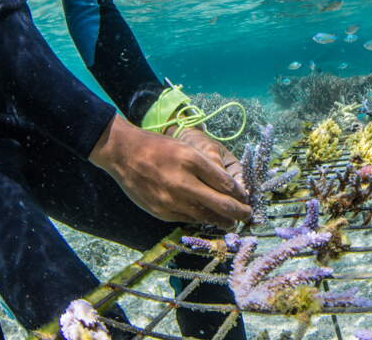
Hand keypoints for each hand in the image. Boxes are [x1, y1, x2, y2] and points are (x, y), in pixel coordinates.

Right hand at [90, 115, 250, 227]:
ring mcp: (170, 200)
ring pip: (205, 217)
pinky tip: (207, 217)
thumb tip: (232, 188)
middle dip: (239, 212)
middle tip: (248, 215)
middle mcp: (182, 182)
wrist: (124, 154)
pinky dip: (200, 219)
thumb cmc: (161, 149)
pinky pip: (187, 219)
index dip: (241, 194)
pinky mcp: (160, 212)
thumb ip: (210, 168)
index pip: (226, 184)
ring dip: (222, 220)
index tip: (247, 198)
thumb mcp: (189, 150)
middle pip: (221, 204)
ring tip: (231, 221)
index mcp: (192, 161)